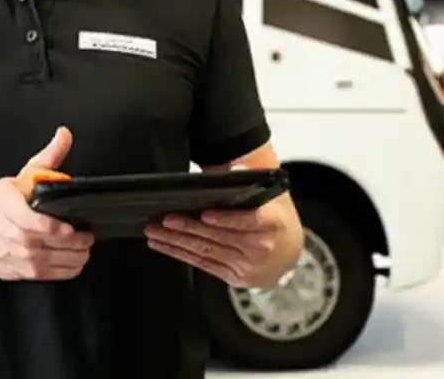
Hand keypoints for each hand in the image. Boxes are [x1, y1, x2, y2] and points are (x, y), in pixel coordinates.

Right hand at [0, 126, 94, 281]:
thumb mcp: (19, 178)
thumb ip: (47, 159)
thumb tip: (64, 135)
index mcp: (10, 207)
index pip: (37, 224)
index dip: (61, 228)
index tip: (75, 226)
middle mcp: (15, 235)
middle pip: (56, 243)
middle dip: (80, 239)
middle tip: (88, 232)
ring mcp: (20, 257)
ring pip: (61, 260)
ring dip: (79, 254)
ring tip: (84, 244)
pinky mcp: (25, 272)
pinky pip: (56, 274)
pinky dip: (71, 267)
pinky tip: (75, 257)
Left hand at [145, 173, 296, 287]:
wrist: (288, 250)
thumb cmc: (272, 218)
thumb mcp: (268, 196)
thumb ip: (249, 181)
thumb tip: (232, 167)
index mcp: (273, 223)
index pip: (249, 221)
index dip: (226, 219)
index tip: (205, 214)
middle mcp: (262, 248)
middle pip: (219, 237)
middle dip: (189, 228)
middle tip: (166, 219)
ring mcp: (248, 267)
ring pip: (207, 251)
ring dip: (177, 241)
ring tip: (155, 231)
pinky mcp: (235, 278)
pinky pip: (203, 264)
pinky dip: (180, 253)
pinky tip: (163, 244)